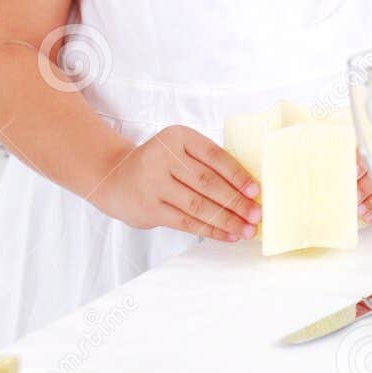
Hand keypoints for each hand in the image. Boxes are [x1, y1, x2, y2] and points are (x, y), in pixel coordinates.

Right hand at [93, 124, 260, 242]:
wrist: (115, 178)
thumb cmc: (158, 164)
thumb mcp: (178, 150)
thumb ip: (206, 162)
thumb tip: (247, 189)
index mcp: (177, 137)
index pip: (214, 156)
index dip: (238, 175)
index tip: (256, 191)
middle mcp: (163, 157)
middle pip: (208, 183)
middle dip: (236, 202)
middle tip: (256, 215)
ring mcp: (154, 183)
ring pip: (198, 205)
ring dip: (226, 220)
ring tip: (246, 230)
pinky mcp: (149, 208)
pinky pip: (186, 222)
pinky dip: (210, 230)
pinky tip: (227, 235)